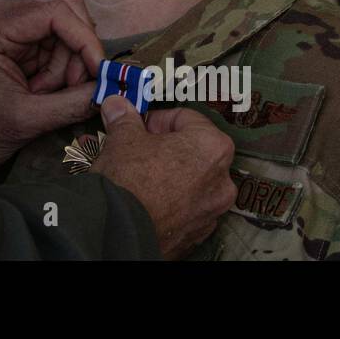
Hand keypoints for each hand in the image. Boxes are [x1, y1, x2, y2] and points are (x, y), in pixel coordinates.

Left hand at [0, 0, 102, 172]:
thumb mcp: (28, 120)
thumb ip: (72, 104)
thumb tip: (111, 91)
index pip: (55, 10)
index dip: (84, 38)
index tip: (100, 71)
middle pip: (63, 5)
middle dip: (78, 47)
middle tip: (76, 85)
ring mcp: (8, 22)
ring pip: (64, 22)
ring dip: (69, 59)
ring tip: (49, 94)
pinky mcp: (17, 36)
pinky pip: (56, 38)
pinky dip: (61, 63)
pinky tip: (45, 89)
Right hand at [91, 102, 236, 259]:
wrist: (121, 232)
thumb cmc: (130, 179)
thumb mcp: (123, 139)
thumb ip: (124, 118)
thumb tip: (117, 105)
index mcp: (212, 146)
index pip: (186, 118)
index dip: (157, 119)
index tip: (138, 125)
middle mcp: (222, 179)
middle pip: (193, 150)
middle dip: (166, 145)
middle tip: (139, 147)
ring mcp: (213, 210)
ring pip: (192, 180)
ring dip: (170, 172)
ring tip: (140, 174)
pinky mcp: (199, 233)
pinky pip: (188, 206)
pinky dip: (172, 199)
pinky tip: (148, 198)